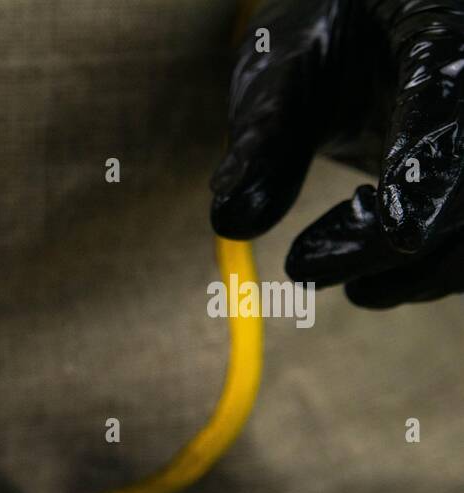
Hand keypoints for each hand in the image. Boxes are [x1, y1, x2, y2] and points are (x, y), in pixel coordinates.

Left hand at [210, 0, 463, 307]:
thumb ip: (262, 137)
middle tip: (302, 268)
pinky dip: (420, 273)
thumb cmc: (321, 37)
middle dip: (389, 240)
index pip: (444, 100)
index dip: (424, 170)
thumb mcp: (280, 71)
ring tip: (317, 272)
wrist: (363, 26)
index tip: (401, 231)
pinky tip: (362, 284)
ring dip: (414, 270)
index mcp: (436, 34)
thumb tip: (232, 219)